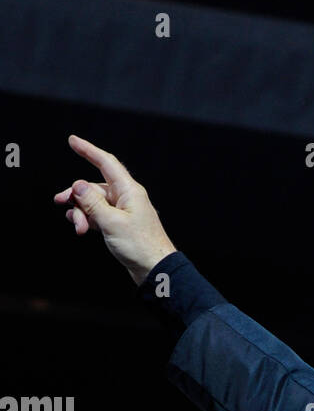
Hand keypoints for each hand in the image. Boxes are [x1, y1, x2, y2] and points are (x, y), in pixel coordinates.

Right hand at [53, 135, 176, 285]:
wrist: (155, 269)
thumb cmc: (140, 246)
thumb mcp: (111, 222)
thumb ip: (92, 202)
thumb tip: (78, 185)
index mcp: (129, 190)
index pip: (106, 163)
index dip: (89, 150)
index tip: (73, 141)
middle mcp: (126, 197)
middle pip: (94, 187)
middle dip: (77, 196)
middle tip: (61, 203)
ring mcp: (123, 211)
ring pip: (94, 203)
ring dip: (82, 213)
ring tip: (80, 228)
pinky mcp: (120, 225)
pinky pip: (98, 215)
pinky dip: (88, 220)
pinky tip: (81, 228)